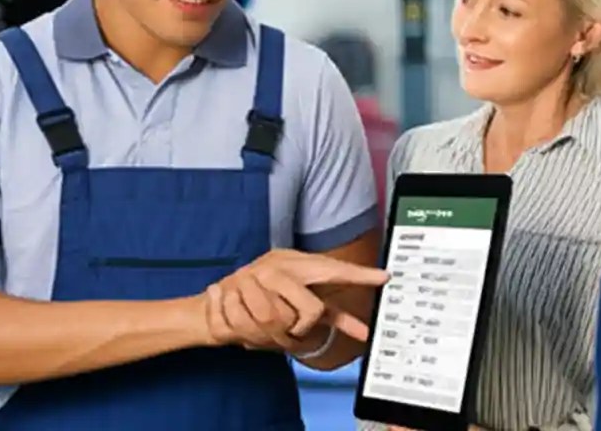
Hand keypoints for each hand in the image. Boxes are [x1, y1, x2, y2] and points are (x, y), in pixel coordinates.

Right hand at [201, 249, 388, 350]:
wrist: (216, 299)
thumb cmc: (266, 299)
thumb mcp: (300, 302)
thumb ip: (332, 315)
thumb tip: (365, 332)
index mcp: (296, 264)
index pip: (333, 270)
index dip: (358, 275)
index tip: (384, 277)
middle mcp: (275, 266)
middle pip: (311, 309)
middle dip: (302, 329)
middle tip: (291, 330)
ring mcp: (250, 276)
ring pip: (279, 323)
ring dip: (275, 337)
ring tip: (267, 330)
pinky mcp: (226, 290)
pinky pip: (250, 328)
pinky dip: (250, 337)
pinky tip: (244, 330)